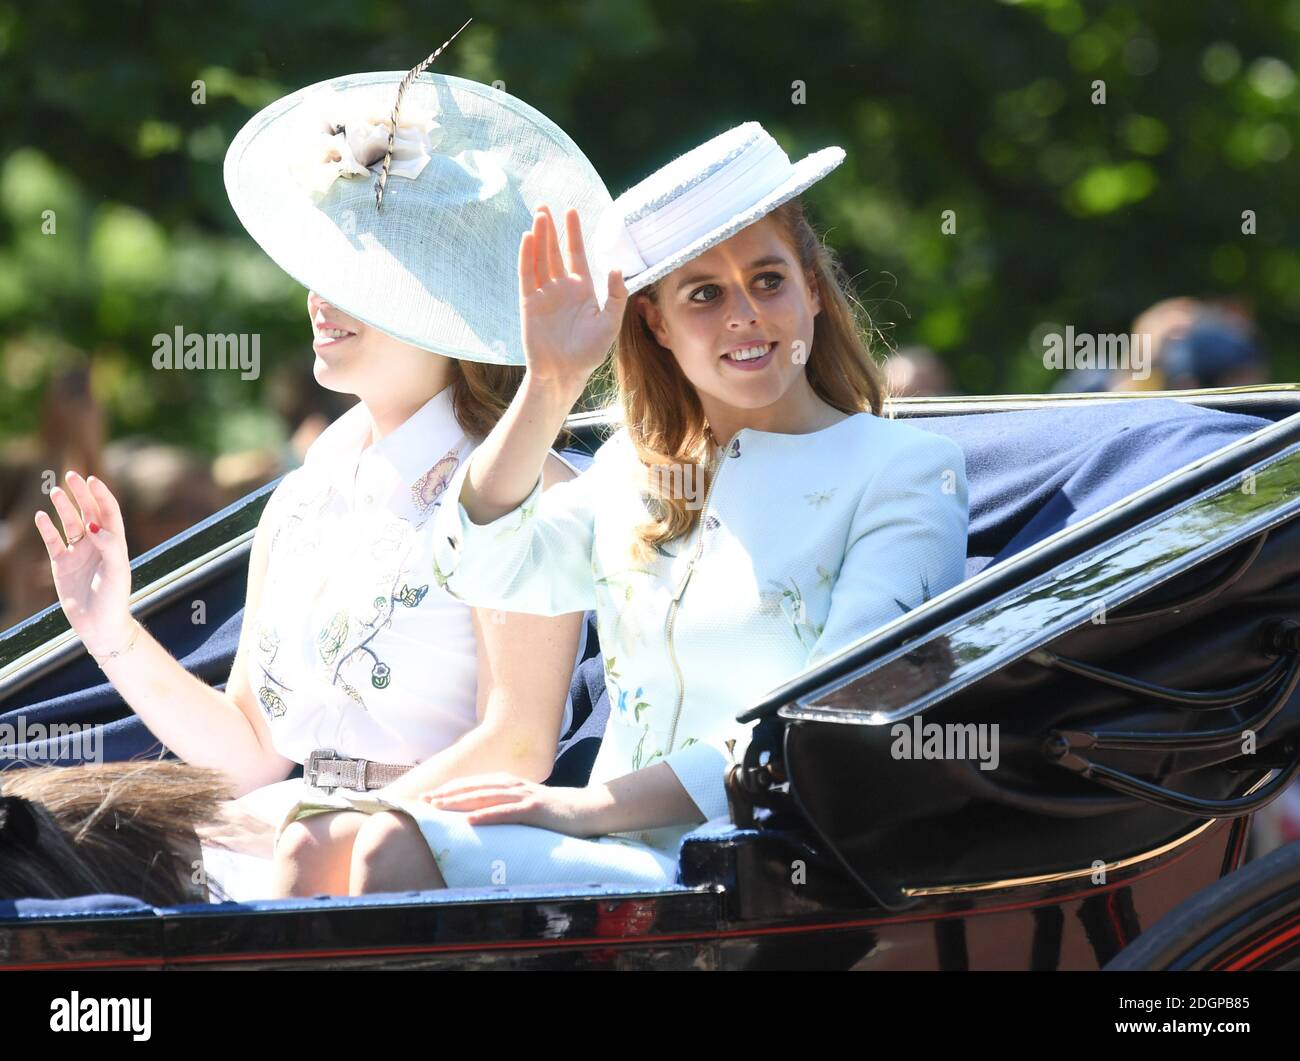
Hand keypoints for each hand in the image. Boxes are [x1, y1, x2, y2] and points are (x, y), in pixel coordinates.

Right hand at [32, 471, 132, 656]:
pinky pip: (53, 541)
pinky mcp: (62, 565)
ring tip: (55, 491)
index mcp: (115, 543)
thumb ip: (109, 546)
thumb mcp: (117, 571)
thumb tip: (93, 526)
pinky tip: (41, 515)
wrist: (99, 625)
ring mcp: (79, 553)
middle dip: (81, 494)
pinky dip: (47, 528)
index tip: (92, 480)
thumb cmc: (114, 598)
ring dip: (63, 508)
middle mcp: (97, 545)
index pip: (108, 512)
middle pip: (88, 512)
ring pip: (70, 523)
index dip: (101, 495)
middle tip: (71, 476)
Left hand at [418, 772, 605, 836]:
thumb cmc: (553, 812)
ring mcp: (524, 796)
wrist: (586, 810)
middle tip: (423, 800)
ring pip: (485, 796)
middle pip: (473, 787)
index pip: (472, 784)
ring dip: (459, 801)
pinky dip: (488, 815)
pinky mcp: (535, 810)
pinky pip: (507, 813)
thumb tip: (479, 815)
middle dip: (446, 793)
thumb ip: (504, 805)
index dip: (449, 789)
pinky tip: (471, 820)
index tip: (426, 796)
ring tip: (438, 806)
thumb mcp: (524, 806)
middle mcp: (512, 785)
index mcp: (508, 784)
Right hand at [519, 205, 627, 389]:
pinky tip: (528, 238)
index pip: (575, 254)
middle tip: (544, 205)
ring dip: (539, 237)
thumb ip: (615, 296)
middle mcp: (561, 288)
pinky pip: (527, 275)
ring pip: (539, 259)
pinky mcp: (529, 302)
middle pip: (554, 251)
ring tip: (538, 215)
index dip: (573, 233)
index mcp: (582, 290)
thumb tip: (616, 268)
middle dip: (550, 229)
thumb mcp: (610, 323)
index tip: (571, 211)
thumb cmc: (589, 352)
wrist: (564, 372)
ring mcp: (544, 294)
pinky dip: (527, 257)